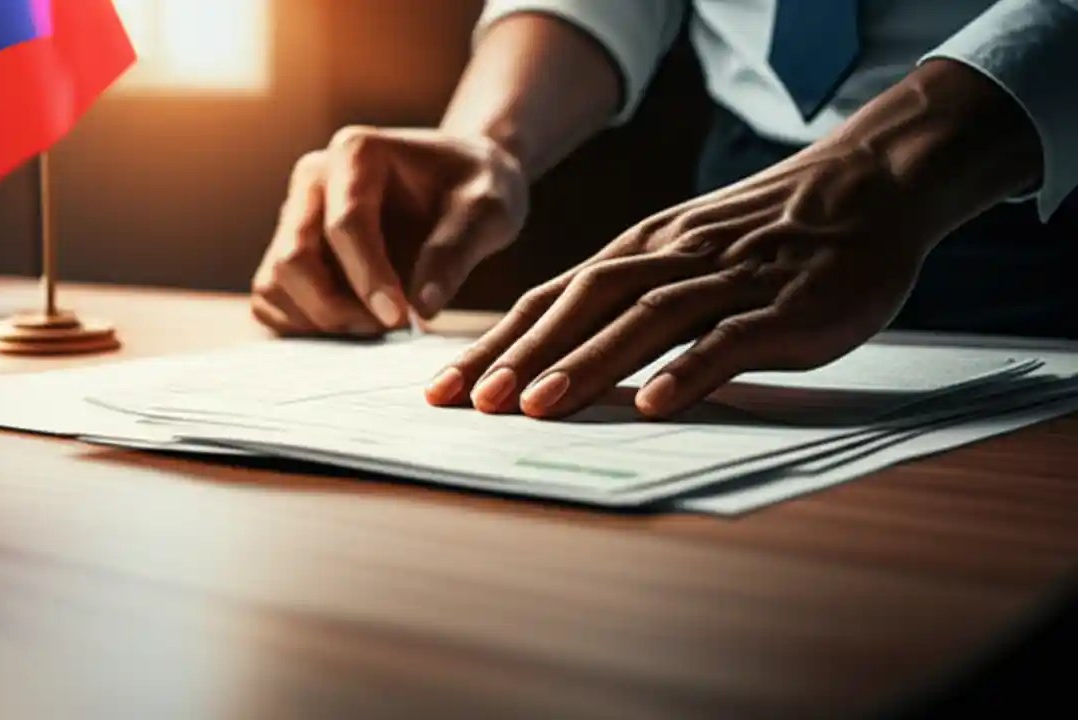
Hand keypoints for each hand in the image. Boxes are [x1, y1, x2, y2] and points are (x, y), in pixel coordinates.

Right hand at [250, 127, 527, 335]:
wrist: (461, 183)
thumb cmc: (477, 188)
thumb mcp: (489, 210)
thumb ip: (457, 251)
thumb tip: (422, 308)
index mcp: (356, 152)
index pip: (345, 224)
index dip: (369, 279)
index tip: (402, 319)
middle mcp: (313, 178)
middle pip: (294, 258)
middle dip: (338, 307)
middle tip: (392, 327)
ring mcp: (295, 214)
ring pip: (274, 283)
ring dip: (320, 320)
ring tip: (378, 326)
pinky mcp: (289, 248)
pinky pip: (270, 299)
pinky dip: (302, 325)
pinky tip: (353, 327)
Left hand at [425, 145, 937, 418]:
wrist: (866, 190)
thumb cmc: (763, 235)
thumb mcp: (680, 254)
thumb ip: (627, 298)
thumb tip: (557, 355)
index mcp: (638, 252)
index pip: (549, 298)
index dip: (494, 343)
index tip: (442, 386)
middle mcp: (668, 260)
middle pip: (580, 305)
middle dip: (519, 355)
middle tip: (469, 403)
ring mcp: (725, 281)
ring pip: (643, 320)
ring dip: (587, 363)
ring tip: (537, 407)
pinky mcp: (782, 307)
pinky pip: (730, 338)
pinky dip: (691, 368)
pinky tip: (656, 401)